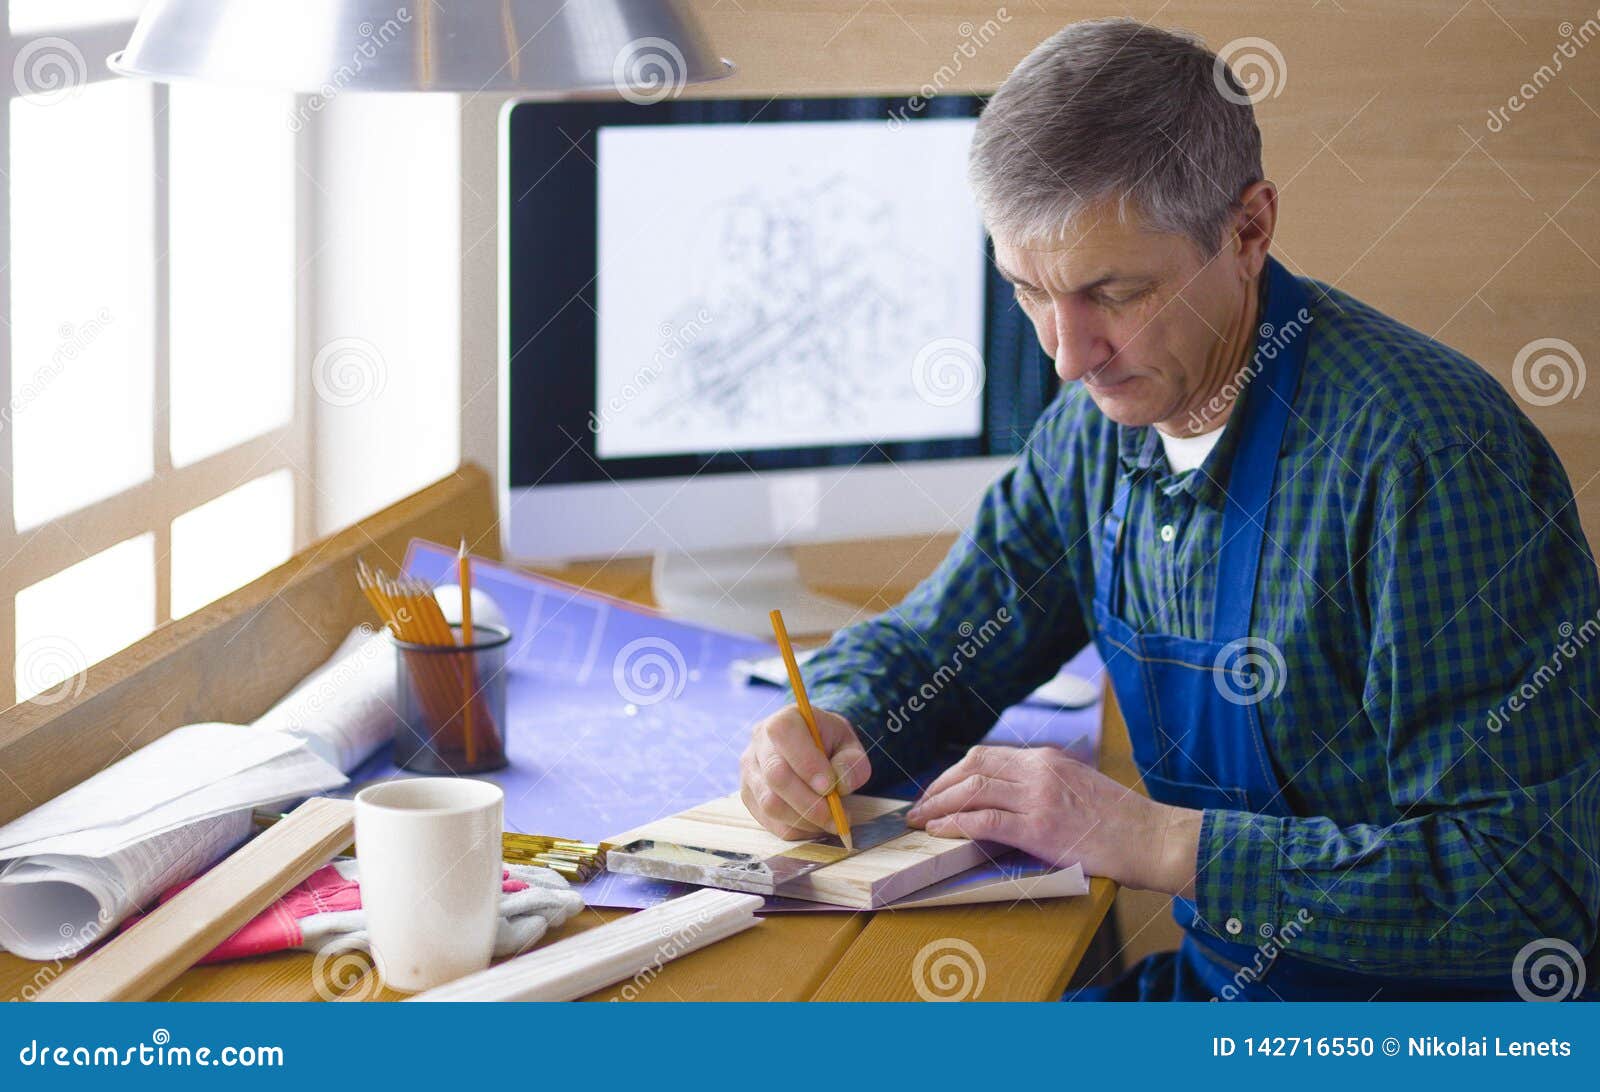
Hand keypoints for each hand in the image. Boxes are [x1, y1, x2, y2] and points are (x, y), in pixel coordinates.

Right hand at [740, 705, 870, 839]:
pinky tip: (816, 825)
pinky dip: (797, 829)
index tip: (830, 786)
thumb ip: (851, 761)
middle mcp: (759, 743)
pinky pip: (770, 822)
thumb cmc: (830, 744)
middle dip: (809, 802)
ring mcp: (750, 772)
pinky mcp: (749, 797)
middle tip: (836, 817)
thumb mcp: (849, 743)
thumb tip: (840, 784)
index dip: (806, 763)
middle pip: (775, 775)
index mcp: (784, 719)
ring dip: (805, 820)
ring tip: (831, 821)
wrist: (812, 748)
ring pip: (770, 803)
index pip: (784, 735)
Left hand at [904, 744, 1201, 894]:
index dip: (953, 774)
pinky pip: (984, 820)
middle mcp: (1040, 770)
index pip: (986, 756)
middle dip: (938, 787)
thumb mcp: (1078, 787)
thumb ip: (1044, 786)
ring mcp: (1039, 797)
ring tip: (920, 820)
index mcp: (1048, 759)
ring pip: (972, 790)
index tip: (937, 791)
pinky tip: (940, 831)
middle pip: (972, 767)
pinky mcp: (1040, 828)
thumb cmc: (1122, 822)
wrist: (1154, 839)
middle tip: (918, 807)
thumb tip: (1007, 800)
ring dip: (938, 805)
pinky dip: (955, 824)